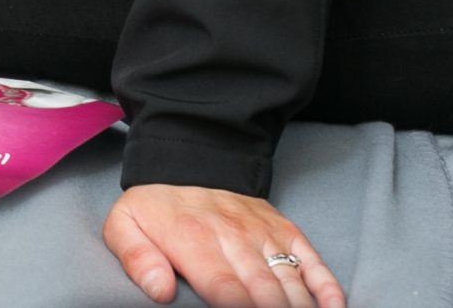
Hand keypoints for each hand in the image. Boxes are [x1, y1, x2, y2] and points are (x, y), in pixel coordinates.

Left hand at [105, 185, 344, 307]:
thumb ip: (137, 258)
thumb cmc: (156, 206)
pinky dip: (328, 289)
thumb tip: (159, 292)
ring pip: (292, 284)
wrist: (187, 158)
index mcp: (195, 242)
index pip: (226, 293)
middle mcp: (236, 238)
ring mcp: (265, 234)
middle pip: (266, 295)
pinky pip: (313, 262)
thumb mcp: (124, 225)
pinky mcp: (284, 230)